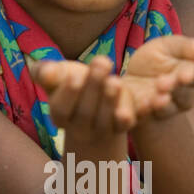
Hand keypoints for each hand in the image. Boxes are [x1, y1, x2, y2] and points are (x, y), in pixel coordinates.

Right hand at [32, 53, 167, 137]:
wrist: (94, 109)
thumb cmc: (73, 85)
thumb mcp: (58, 78)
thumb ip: (47, 73)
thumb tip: (46, 72)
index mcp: (60, 115)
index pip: (61, 109)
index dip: (69, 94)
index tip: (76, 76)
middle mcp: (80, 127)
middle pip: (85, 113)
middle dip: (93, 88)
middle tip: (102, 62)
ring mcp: (103, 130)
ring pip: (107, 120)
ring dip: (111, 101)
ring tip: (116, 81)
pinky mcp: (124, 127)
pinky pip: (131, 124)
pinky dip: (140, 113)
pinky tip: (147, 101)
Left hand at [120, 34, 193, 120]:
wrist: (130, 80)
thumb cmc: (154, 60)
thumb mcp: (167, 47)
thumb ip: (185, 47)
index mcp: (189, 75)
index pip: (193, 75)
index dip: (189, 75)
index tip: (185, 76)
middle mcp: (181, 96)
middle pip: (183, 95)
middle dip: (174, 89)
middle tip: (163, 84)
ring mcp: (164, 109)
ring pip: (167, 109)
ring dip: (162, 104)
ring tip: (156, 99)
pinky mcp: (146, 117)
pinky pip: (147, 117)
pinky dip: (144, 111)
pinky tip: (142, 105)